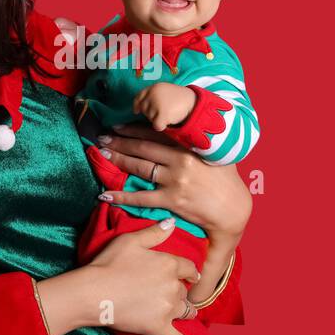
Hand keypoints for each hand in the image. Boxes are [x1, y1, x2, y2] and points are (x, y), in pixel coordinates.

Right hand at [80, 221, 202, 334]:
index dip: (189, 272)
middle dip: (182, 292)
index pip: (189, 268)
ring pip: (186, 311)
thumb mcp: (131, 240)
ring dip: (186, 312)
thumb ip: (154, 232)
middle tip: (174, 293)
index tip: (189, 275)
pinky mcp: (159, 328)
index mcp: (169, 265)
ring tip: (186, 314)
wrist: (94, 292)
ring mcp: (168, 309)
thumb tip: (172, 222)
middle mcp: (173, 287)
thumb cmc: (109, 263)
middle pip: (185, 291)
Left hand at [95, 122, 251, 248]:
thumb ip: (199, 141)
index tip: (118, 126)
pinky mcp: (172, 200)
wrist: (233, 209)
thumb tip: (188, 128)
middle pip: (143, 148)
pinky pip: (141, 197)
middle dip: (120, 142)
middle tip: (101, 138)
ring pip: (140, 168)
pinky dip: (121, 196)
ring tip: (102, 155)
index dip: (134, 129)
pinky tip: (105, 194)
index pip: (156, 133)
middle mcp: (180, 160)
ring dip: (118, 160)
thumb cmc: (226, 180)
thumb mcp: (216, 153)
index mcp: (189, 147)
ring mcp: (175, 180)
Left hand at [132, 82, 196, 131]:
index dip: (137, 105)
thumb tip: (139, 107)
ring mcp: (156, 104)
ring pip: (150, 119)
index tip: (136, 111)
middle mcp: (153, 95)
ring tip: (170, 113)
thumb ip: (153, 95)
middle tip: (164, 111)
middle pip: (144, 110)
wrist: (193, 101)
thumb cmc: (180, 98)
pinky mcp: (162, 114)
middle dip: (151, 113)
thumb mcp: (165, 91)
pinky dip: (162, 126)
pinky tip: (168, 122)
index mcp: (153, 88)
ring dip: (158, 119)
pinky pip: (156, 126)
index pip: (139, 97)